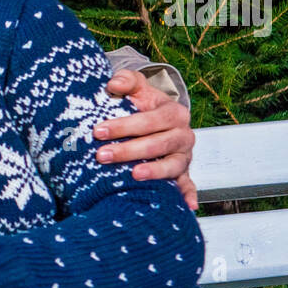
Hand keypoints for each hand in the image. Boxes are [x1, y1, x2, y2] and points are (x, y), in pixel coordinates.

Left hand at [99, 69, 197, 210]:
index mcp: (173, 113)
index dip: (124, 125)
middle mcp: (183, 135)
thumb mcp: (137, 89)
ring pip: (172, 165)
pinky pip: (188, 185)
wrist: (158, 121)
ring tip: (133, 175)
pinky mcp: (183, 173)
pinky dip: (189, 194)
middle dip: (129, 150)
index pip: (150, 120)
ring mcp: (184, 156)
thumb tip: (113, 84)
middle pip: (158, 144)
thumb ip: (126, 81)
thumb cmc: (142, 106)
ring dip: (153, 172)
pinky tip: (187, 206)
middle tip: (102, 155)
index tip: (98, 131)